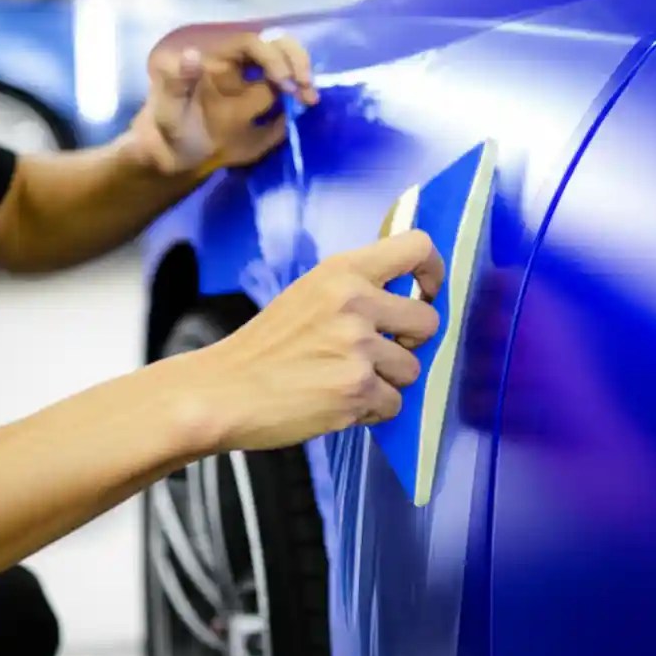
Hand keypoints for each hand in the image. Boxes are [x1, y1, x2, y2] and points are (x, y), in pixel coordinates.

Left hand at [131, 30, 319, 175]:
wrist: (174, 159)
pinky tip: (304, 114)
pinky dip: (298, 106)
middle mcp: (241, 70)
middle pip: (277, 48)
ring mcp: (255, 92)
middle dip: (296, 62)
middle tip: (306, 89)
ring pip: (287, 71)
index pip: (254, 45)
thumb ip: (177, 84)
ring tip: (310, 101)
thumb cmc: (169, 131)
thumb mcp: (168, 110)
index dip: (273, 57)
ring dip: (303, 82)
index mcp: (220, 62)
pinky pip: (286, 105)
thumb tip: (192, 55)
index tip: (285, 82)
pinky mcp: (264, 116)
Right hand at [194, 230, 445, 452]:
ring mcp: (358, 348)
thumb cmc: (266, 348)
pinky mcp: (357, 390)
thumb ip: (357, 289)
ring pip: (411, 369)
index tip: (427, 293)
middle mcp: (355, 303)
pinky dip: (371, 410)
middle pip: (428, 321)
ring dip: (386, 382)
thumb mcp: (309, 294)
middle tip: (379, 353)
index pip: (417, 246)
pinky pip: (394, 403)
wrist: (222, 392)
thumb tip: (410, 299)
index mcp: (343, 272)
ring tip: (343, 381)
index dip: (434, 271)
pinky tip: (336, 403)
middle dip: (410, 343)